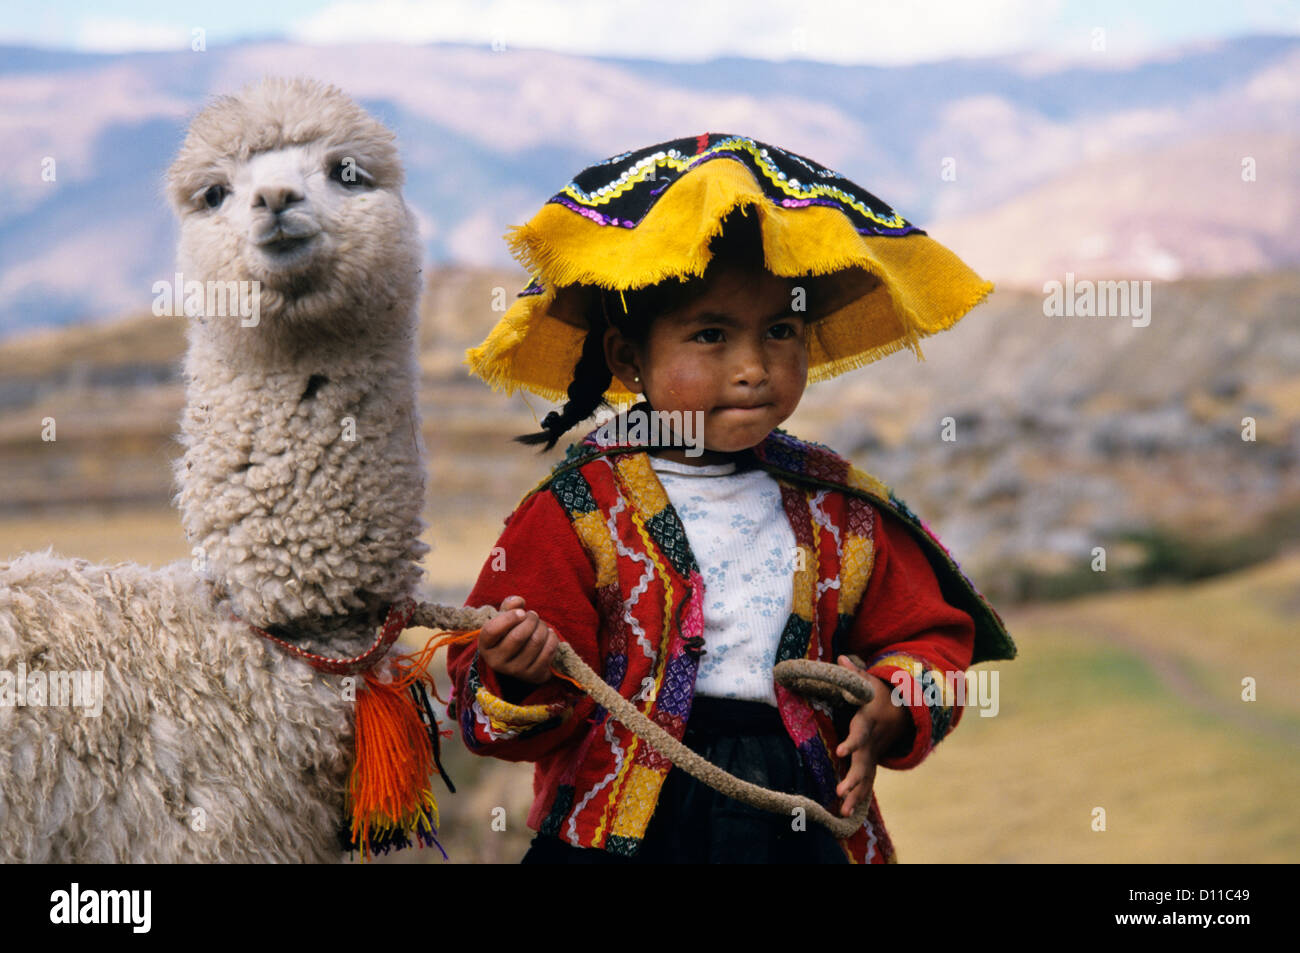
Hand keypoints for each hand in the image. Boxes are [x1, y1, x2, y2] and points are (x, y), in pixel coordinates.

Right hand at [479, 595, 559, 685]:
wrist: (521, 659)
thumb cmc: (510, 633)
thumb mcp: (504, 619)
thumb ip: (509, 605)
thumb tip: (518, 601)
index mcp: (485, 646)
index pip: (491, 631)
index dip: (509, 617)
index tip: (521, 612)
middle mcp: (497, 662)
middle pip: (518, 636)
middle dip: (531, 620)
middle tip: (533, 616)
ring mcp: (515, 671)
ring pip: (535, 642)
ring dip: (542, 627)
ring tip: (541, 624)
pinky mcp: (533, 676)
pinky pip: (548, 652)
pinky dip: (552, 638)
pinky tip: (549, 634)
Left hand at [832, 655, 912, 817]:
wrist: (902, 710)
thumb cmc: (878, 693)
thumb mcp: (868, 681)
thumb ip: (853, 673)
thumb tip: (840, 658)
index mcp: (869, 722)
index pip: (860, 733)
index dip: (852, 742)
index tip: (842, 752)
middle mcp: (872, 742)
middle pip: (864, 763)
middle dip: (853, 779)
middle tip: (841, 792)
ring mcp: (874, 755)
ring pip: (866, 778)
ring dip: (855, 794)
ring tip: (843, 811)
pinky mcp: (873, 762)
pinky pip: (866, 782)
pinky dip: (858, 798)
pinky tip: (846, 813)